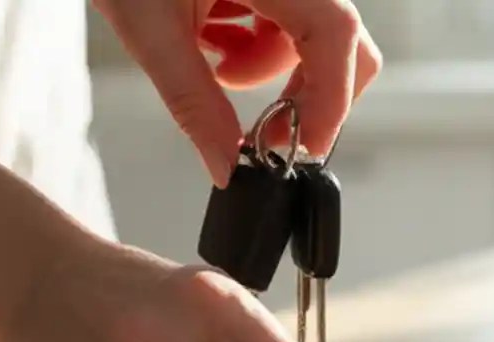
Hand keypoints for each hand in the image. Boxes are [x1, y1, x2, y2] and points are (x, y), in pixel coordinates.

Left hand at [93, 0, 381, 185]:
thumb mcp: (150, 28)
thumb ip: (194, 103)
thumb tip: (227, 168)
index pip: (335, 34)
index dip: (330, 98)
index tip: (302, 146)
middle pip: (343, 41)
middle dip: (310, 94)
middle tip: (267, 130)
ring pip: (314, 37)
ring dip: (272, 69)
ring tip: (218, 67)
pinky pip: (290, 21)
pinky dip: (261, 46)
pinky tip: (218, 41)